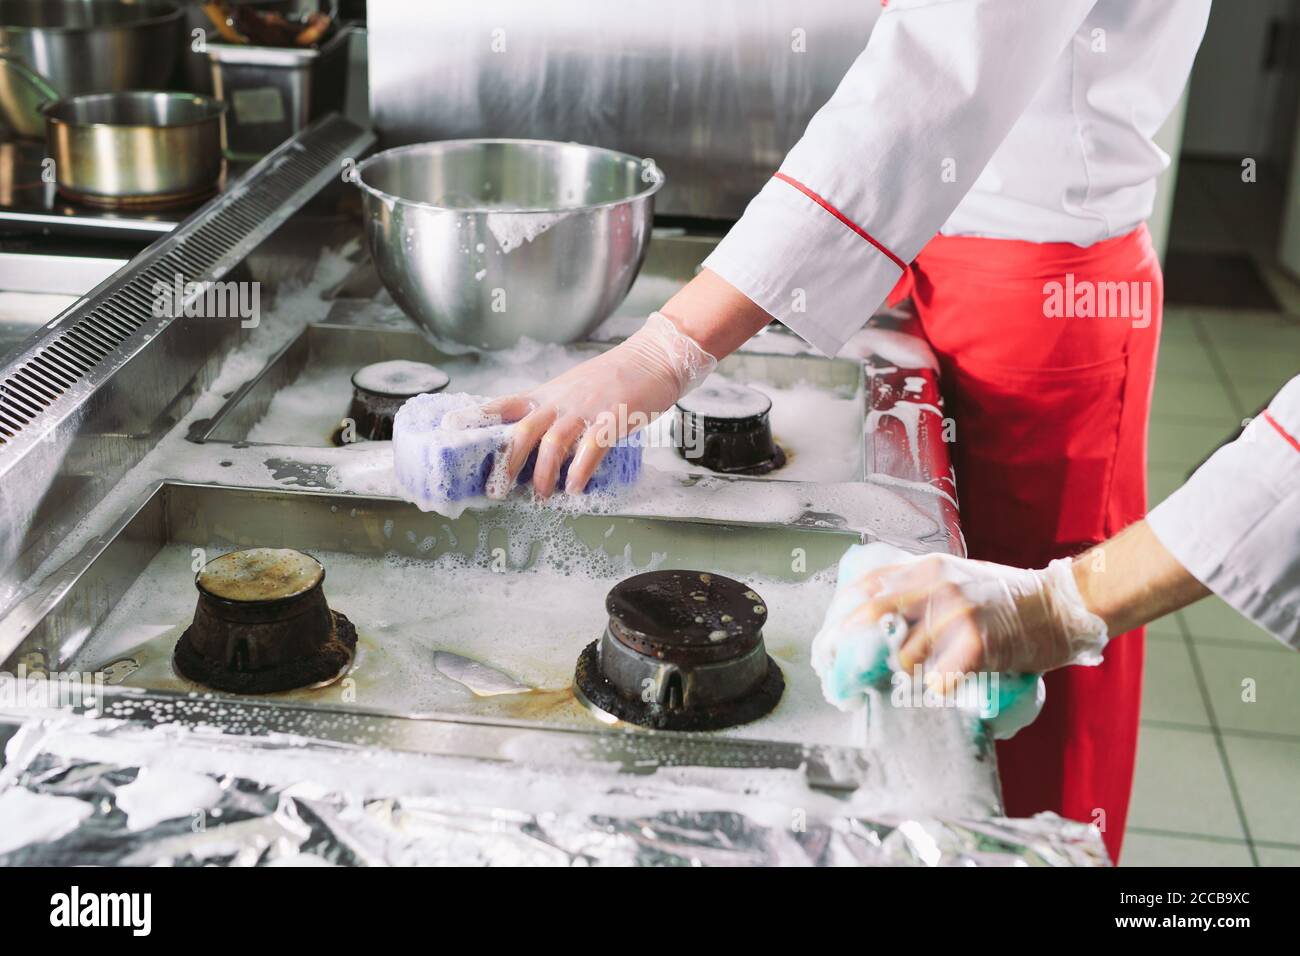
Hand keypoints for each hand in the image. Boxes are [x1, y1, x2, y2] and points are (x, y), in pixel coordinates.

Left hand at [443, 313, 715, 496]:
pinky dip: (579, 472)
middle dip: (506, 463)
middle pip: (522, 431)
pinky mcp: (613, 419)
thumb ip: (554, 410)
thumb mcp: (575, 388)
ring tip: (542, 495)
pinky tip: (575, 487)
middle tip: (498, 489)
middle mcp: (561, 401)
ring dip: (543, 474)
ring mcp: (587, 410)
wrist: (655, 358)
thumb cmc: (616, 378)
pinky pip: (590, 449)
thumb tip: (532, 440)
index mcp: (549, 394)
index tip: (450, 428)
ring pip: (552, 443)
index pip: (504, 404)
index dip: (476, 417)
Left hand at [848, 553, 1108, 690]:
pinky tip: (939, 689)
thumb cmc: (1008, 595)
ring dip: (899, 674)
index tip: (829, 634)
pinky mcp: (975, 645)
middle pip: (873, 614)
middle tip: (838, 667)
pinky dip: (934, 688)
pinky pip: (938, 678)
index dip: (841, 610)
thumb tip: (880, 608)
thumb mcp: (958, 575)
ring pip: (903, 655)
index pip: (868, 584)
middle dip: (848, 643)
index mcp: (929, 568)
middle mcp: (937, 587)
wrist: (1058, 607)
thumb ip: (922, 587)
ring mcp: (955, 616)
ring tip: (906, 683)